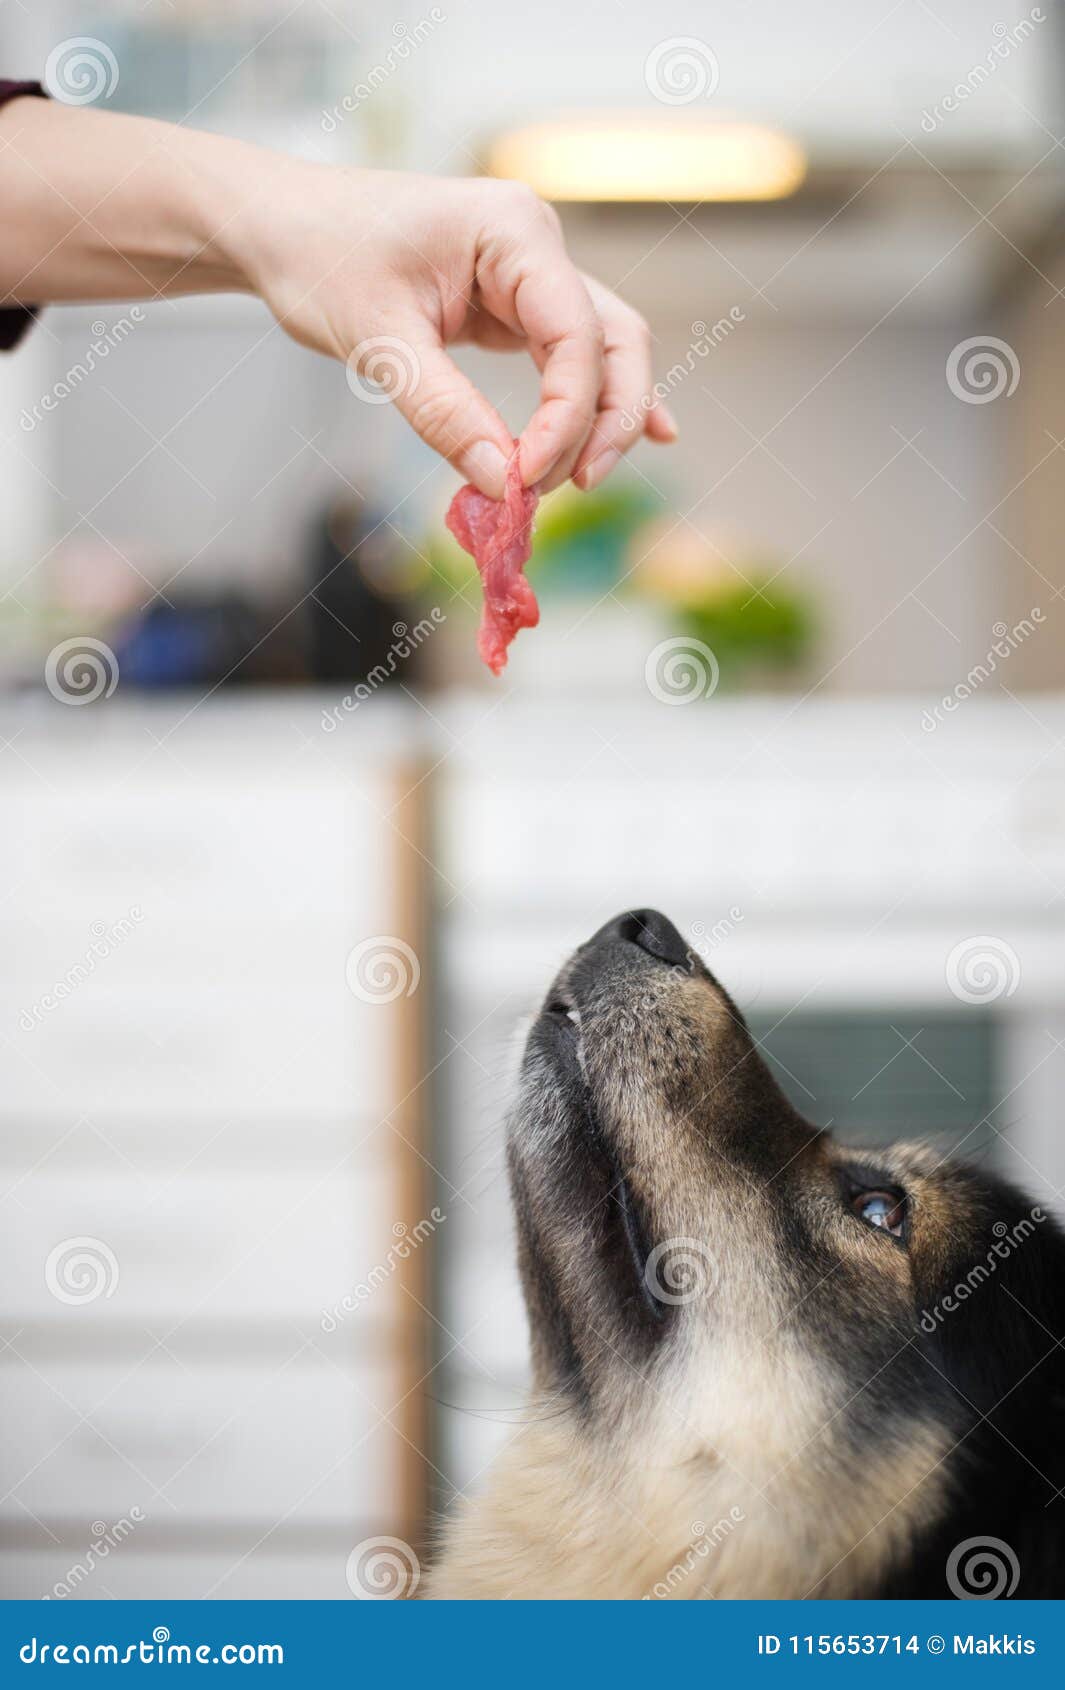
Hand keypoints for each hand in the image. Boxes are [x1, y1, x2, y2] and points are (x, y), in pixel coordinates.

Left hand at [235, 166, 676, 496]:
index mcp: (515, 231)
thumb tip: (504, 483)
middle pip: (613, 342)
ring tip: (582, 478)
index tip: (528, 477)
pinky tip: (643, 436)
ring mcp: (529, 274)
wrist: (278, 225)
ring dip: (601, 418)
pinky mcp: (511, 305)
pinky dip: (592, 400)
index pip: (577, 336)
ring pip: (600, 353)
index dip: (567, 416)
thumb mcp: (379, 343)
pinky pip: (568, 356)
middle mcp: (536, 245)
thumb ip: (445, 413)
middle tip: (574, 486)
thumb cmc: (319, 259)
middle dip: (605, 420)